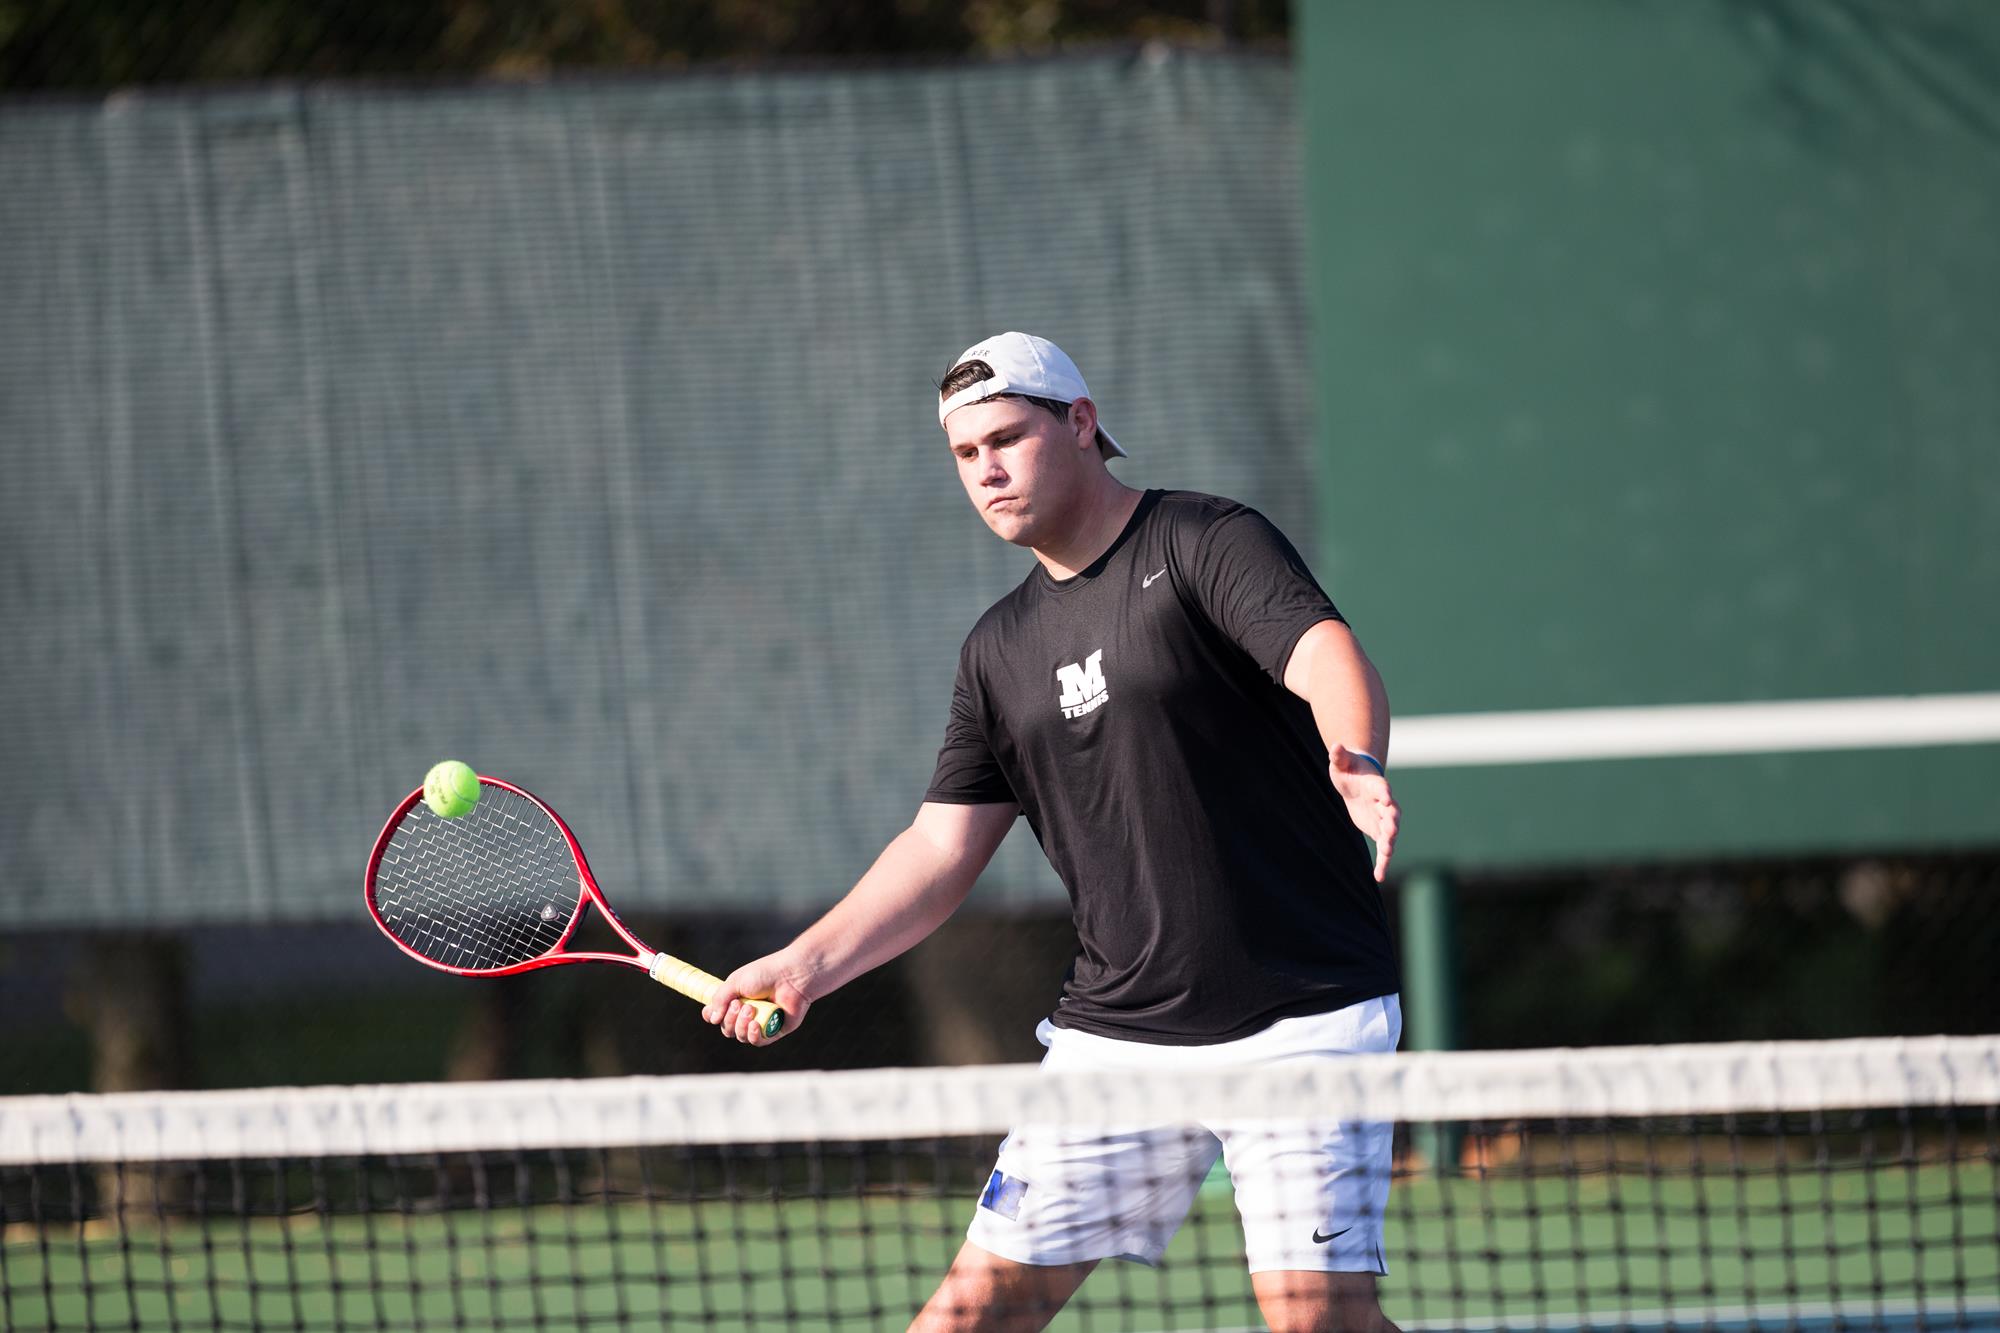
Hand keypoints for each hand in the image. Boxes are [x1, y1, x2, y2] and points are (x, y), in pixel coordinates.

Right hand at [702, 952, 813, 1045]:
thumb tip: (712, 1019)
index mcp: (736, 999)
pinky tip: (755, 1024)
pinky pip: (758, 1041)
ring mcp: (760, 1022)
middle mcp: (747, 1012)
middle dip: (729, 1019)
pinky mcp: (774, 1030)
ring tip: (751, 1009)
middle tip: (739, 1004)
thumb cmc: (765, 974)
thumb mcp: (736, 981)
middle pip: (727, 1029)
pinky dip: (753, 1035)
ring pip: (741, 1036)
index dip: (713, 1016)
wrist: (792, 976)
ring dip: (741, 1025)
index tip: (714, 1012)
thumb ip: (720, 999)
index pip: (717, 1015)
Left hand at [1329, 743, 1398, 882]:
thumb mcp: (1341, 762)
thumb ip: (1339, 756)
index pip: (1382, 788)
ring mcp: (1383, 818)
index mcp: (1375, 785)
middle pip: (1391, 812)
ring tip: (1386, 854)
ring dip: (1389, 843)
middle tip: (1392, 830)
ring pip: (1390, 833)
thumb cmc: (1349, 769)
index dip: (1384, 792)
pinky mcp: (1378, 830)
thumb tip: (1335, 747)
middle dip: (1392, 821)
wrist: (1357, 781)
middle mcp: (1384, 803)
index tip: (1386, 797)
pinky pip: (1383, 848)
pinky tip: (1379, 877)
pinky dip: (1382, 862)